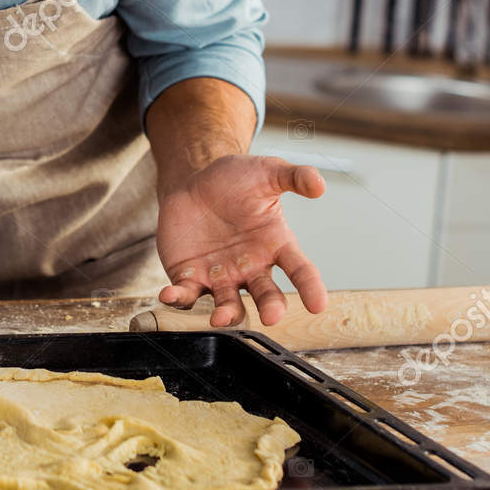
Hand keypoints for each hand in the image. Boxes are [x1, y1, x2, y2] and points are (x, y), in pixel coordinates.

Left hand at [156, 154, 327, 326]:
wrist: (194, 183)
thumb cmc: (235, 180)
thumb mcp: (267, 172)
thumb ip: (294, 177)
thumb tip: (319, 184)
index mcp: (276, 246)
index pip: (300, 270)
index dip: (310, 288)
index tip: (318, 304)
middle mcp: (252, 268)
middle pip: (266, 295)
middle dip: (270, 308)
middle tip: (270, 317)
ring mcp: (221, 277)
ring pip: (228, 305)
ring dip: (226, 314)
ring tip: (220, 318)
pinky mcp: (191, 277)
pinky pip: (187, 294)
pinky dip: (179, 299)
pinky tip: (170, 295)